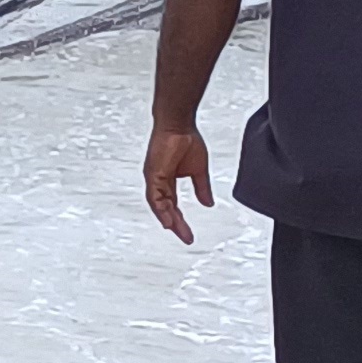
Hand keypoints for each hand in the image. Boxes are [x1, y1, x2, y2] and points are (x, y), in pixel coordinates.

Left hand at [144, 126, 214, 242]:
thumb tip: (208, 204)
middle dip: (176, 224)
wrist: (179, 124)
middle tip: (186, 238)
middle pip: (165, 208)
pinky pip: (155, 195)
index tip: (188, 233)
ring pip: (158, 205)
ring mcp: (153, 178)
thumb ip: (202, 188)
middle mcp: (158, 181)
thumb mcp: (199, 170)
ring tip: (179, 233)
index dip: (179, 219)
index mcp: (167, 181)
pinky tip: (167, 220)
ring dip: (169, 220)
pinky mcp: (152, 173)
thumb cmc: (187, 140)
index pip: (172, 205)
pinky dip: (160, 209)